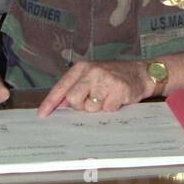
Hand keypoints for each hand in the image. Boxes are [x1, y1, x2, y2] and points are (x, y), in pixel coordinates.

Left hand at [38, 61, 152, 116]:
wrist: (141, 73)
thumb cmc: (112, 77)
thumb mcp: (91, 77)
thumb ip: (74, 88)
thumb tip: (59, 106)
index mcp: (81, 68)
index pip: (61, 87)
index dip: (50, 102)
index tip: (42, 114)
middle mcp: (92, 71)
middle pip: (73, 99)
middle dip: (80, 106)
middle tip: (92, 100)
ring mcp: (105, 80)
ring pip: (90, 107)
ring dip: (98, 107)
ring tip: (107, 97)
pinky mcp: (118, 89)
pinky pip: (107, 109)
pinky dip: (111, 108)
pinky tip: (116, 99)